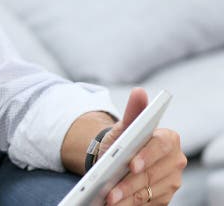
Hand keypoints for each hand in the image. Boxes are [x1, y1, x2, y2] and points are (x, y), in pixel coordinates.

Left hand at [100, 88, 185, 204]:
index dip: (146, 156)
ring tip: (109, 200)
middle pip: (152, 174)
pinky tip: (117, 205)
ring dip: (127, 198)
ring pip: (148, 191)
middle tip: (110, 191)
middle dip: (129, 183)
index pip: (160, 147)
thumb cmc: (124, 140)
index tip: (132, 164)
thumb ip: (133, 111)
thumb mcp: (124, 126)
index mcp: (169, 139)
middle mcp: (176, 161)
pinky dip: (130, 205)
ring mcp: (172, 181)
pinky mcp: (164, 197)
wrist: (119, 159)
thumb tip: (139, 91)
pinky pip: (147, 203)